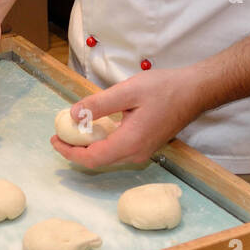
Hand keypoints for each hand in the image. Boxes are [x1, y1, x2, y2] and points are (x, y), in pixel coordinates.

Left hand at [50, 67, 204, 167]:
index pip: (92, 158)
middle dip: (75, 150)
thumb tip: (73, 115)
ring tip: (72, 130)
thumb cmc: (164, 89)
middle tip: (59, 134)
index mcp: (130, 143)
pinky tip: (94, 127)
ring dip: (87, 147)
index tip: (54, 139)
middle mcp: (135, 153)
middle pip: (98, 160)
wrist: (195, 92)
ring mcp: (142, 152)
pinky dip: (101, 142)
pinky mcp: (146, 145)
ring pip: (107, 156)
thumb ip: (99, 104)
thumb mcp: (128, 91)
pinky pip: (117, 150)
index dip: (69, 152)